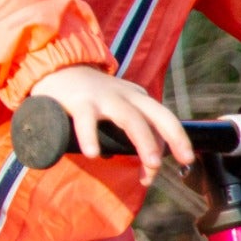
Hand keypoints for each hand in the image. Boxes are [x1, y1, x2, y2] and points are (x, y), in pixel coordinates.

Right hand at [29, 62, 193, 178]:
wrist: (57, 68)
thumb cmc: (88, 95)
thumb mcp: (115, 105)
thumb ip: (124, 128)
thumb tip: (131, 160)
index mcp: (138, 97)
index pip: (163, 121)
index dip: (169, 146)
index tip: (156, 171)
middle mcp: (127, 96)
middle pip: (158, 116)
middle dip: (175, 138)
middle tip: (183, 162)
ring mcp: (104, 97)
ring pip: (131, 119)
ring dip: (145, 142)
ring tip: (151, 165)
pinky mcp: (79, 101)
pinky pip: (87, 121)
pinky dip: (90, 137)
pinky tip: (93, 154)